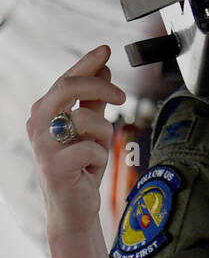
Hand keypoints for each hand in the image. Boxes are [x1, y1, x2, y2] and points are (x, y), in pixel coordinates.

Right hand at [26, 45, 126, 238]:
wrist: (74, 207)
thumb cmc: (80, 166)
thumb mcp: (90, 128)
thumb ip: (94, 99)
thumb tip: (104, 67)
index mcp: (44, 112)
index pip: (66, 79)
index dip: (87, 62)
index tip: (106, 49)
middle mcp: (37, 124)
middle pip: (69, 87)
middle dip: (100, 86)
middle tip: (121, 97)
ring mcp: (42, 145)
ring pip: (87, 119)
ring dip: (102, 137)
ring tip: (94, 153)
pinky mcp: (54, 166)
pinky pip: (93, 147)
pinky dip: (100, 158)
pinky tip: (89, 170)